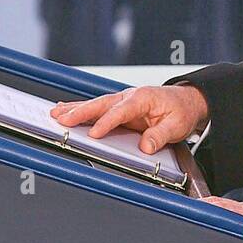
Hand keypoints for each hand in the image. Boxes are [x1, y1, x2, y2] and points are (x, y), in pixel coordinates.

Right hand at [49, 85, 208, 154]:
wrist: (186, 101)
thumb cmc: (181, 110)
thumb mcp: (176, 125)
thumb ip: (159, 135)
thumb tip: (145, 146)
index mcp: (143, 98)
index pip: (121, 111)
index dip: (107, 122)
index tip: (95, 133)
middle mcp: (129, 97)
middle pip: (101, 104)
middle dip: (80, 112)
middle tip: (62, 119)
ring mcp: (122, 101)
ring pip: (95, 105)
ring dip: (75, 109)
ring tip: (55, 114)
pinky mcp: (119, 107)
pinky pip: (97, 108)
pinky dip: (80, 109)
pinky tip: (65, 110)